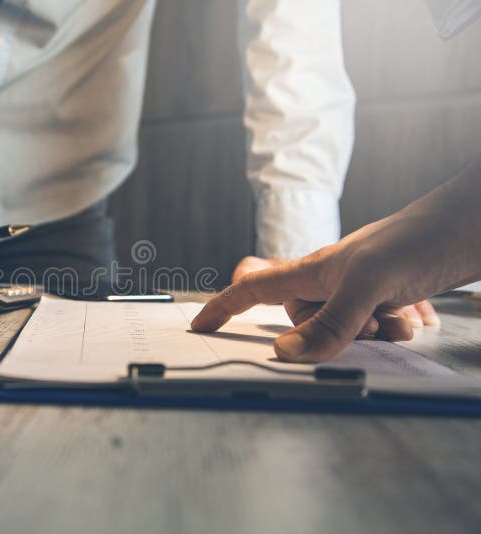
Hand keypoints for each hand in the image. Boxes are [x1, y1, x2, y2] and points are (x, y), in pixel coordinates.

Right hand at [192, 168, 480, 362]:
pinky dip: (392, 328)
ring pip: (340, 328)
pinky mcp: (384, 294)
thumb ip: (328, 324)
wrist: (470, 227)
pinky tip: (412, 316)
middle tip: (365, 324)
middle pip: (301, 320)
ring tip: (398, 318)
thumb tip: (286, 354)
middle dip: (331, 333)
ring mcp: (357, 287)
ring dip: (370, 332)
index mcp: (312, 270)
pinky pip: (371, 326)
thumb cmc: (417, 240)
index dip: (223, 307)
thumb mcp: (368, 286)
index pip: (253, 289)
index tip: (200, 326)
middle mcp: (329, 279)